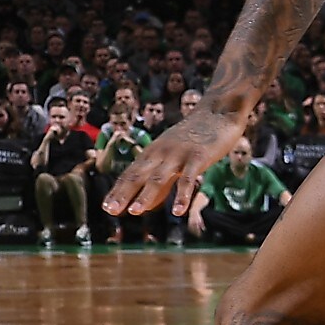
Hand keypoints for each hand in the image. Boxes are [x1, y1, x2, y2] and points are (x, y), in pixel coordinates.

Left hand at [105, 109, 248, 220]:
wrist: (217, 113)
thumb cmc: (194, 139)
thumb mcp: (172, 158)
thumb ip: (161, 182)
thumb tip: (146, 205)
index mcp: (152, 152)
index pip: (131, 174)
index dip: (118, 190)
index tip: (106, 207)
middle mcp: (160, 153)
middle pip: (138, 175)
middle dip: (123, 193)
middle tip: (110, 211)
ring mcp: (178, 154)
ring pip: (158, 178)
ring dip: (145, 195)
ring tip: (135, 212)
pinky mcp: (198, 157)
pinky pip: (188, 179)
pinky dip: (182, 195)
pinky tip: (178, 212)